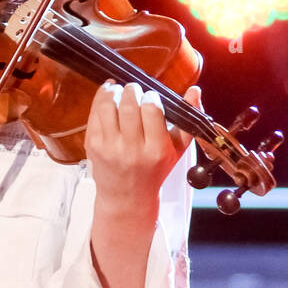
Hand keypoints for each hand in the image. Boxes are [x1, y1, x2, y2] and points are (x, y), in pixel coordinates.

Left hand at [86, 79, 201, 213]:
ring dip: (113, 92)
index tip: (150, 97)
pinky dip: (100, 100)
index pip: (152, 109)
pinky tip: (107, 97)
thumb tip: (194, 90)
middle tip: (135, 90)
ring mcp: (110, 148)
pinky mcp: (93, 146)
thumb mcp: (177, 150)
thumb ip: (187, 119)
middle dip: (132, 90)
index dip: (151, 96)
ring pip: (107, 106)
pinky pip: (94, 115)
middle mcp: (132, 150)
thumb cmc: (154, 170)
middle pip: (129, 105)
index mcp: (156, 150)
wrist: (127, 197)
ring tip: (119, 91)